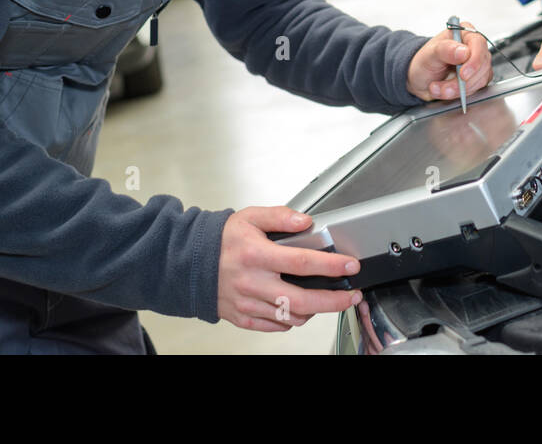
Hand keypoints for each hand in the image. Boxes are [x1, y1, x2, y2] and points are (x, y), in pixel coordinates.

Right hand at [217, 206, 361, 331]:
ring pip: (291, 316)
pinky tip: (299, 308)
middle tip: (351, 296)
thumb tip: (305, 221)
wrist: (190, 262)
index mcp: (256, 255)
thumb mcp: (250, 217)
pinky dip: (292, 319)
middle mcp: (252, 282)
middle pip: (301, 299)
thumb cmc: (222, 240)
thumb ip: (280, 216)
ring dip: (315, 311)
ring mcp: (247, 303)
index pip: (301, 262)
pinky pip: (275, 325)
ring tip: (326, 299)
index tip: (350, 266)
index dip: (330, 265)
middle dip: (333, 300)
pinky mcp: (242, 318)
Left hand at [406, 19, 492, 101]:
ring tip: (439, 89)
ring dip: (458, 89)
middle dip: (463, 81)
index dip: (474, 61)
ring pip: (480, 79)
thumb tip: (464, 52)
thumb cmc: (424, 62)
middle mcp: (474, 47)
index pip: (479, 43)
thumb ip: (445, 50)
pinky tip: (446, 91)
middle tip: (445, 87)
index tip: (463, 74)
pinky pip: (477, 89)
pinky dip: (460, 94)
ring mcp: (477, 64)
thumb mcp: (429, 54)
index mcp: (464, 33)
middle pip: (482, 64)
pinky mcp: (477, 79)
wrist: (420, 79)